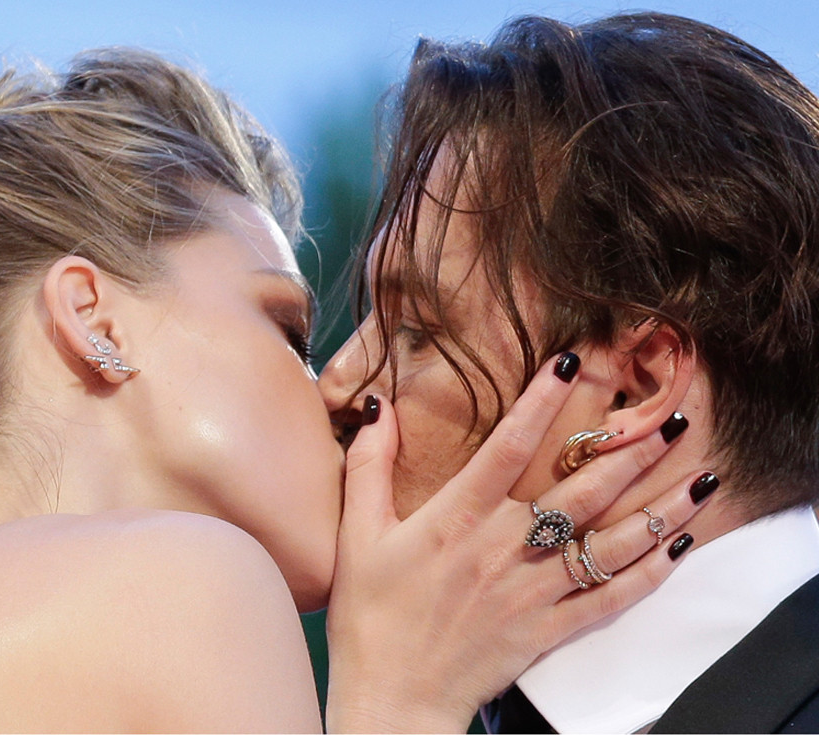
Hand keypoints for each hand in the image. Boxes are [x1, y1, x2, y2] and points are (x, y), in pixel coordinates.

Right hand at [323, 354, 713, 732]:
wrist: (392, 696)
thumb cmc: (370, 614)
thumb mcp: (357, 533)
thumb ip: (367, 465)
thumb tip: (377, 407)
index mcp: (457, 518)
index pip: (509, 445)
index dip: (542, 400)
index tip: (572, 363)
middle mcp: (503, 548)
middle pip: (579, 491)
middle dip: (629, 451)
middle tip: (672, 418)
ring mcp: (531, 591)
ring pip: (609, 543)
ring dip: (658, 508)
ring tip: (700, 477)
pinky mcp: (547, 630)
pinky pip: (609, 600)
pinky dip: (649, 575)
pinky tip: (678, 548)